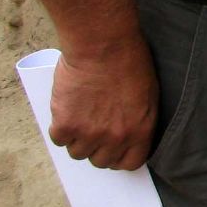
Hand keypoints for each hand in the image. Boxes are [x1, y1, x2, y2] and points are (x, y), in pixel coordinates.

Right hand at [49, 36, 158, 170]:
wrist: (103, 44)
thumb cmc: (129, 60)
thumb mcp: (147, 93)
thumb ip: (137, 119)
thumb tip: (126, 135)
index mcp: (140, 130)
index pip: (130, 162)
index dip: (120, 156)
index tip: (113, 148)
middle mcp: (115, 137)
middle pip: (101, 161)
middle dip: (97, 147)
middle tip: (93, 127)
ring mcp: (89, 133)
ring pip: (78, 152)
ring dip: (77, 138)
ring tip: (81, 114)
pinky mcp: (65, 125)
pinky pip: (59, 139)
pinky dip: (60, 127)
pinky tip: (67, 109)